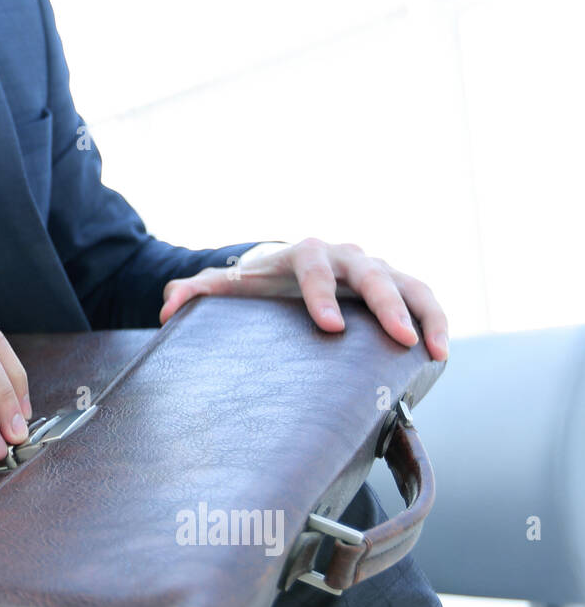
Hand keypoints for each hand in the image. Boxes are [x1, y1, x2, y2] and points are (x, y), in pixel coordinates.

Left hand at [158, 238, 448, 360]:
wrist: (288, 270)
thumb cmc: (256, 284)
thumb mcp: (226, 287)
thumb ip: (192, 292)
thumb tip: (165, 308)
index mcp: (301, 253)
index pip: (313, 268)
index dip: (321, 295)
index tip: (329, 326)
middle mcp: (344, 256)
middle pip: (369, 272)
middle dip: (385, 304)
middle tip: (398, 337)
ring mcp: (374, 269)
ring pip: (408, 282)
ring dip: (424, 314)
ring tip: (435, 350)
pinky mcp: (397, 287)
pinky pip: (426, 297)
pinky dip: (437, 321)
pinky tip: (440, 353)